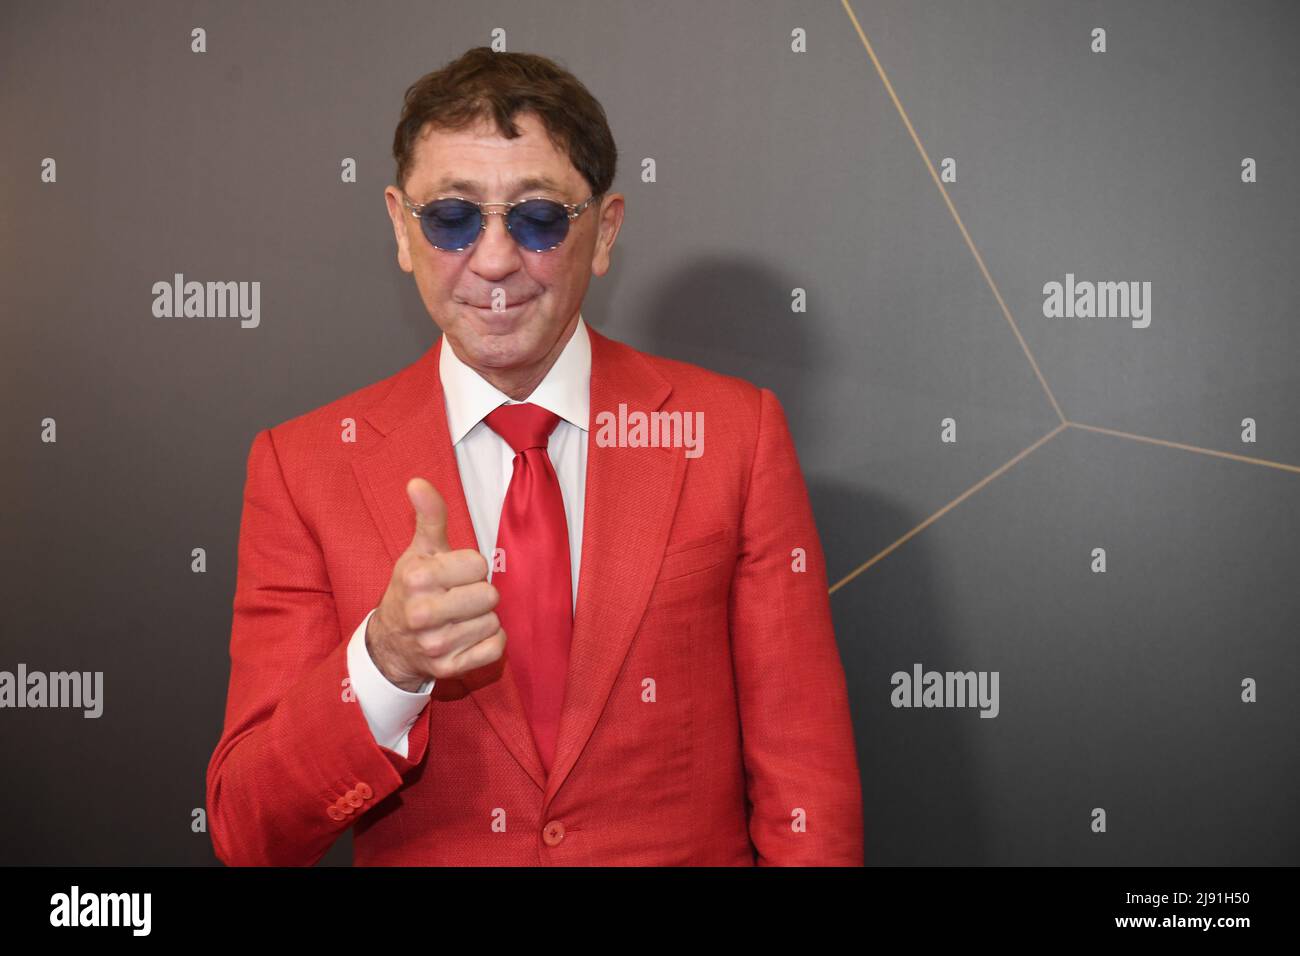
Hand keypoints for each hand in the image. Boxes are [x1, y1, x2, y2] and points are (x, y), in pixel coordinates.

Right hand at [365, 478, 504, 691]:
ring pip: (493, 621)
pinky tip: (467, 636)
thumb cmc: (412, 589)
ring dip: (481, 618)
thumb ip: (428, 515)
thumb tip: (418, 482)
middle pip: (489, 595)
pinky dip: (488, 642)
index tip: (451, 575)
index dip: (469, 568)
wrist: (392, 643)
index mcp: (417, 577)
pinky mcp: (449, 669)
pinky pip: (496, 648)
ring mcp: (436, 644)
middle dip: (478, 594)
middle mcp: (423, 613)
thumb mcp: (419, 550)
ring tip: (458, 618)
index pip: (478, 564)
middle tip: (457, 598)